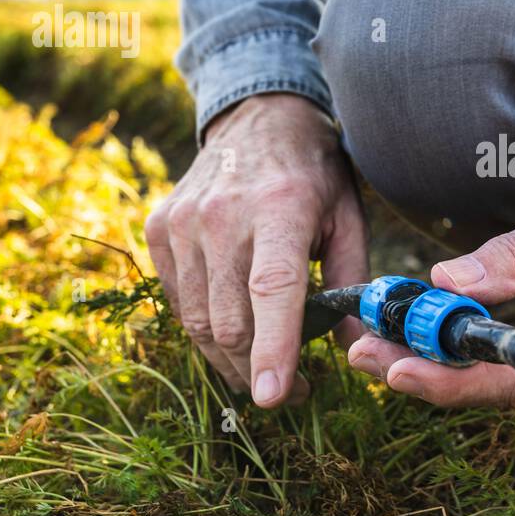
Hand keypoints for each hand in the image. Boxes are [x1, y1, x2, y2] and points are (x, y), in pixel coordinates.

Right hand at [145, 94, 367, 406]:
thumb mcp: (349, 217)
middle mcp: (223, 216)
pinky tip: (234, 330)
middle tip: (292, 392)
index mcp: (280, 209)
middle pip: (229, 321)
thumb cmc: (313, 174)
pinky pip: (180, 300)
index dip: (272, 348)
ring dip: (230, 361)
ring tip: (262, 373)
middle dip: (258, 371)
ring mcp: (183, 223)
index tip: (274, 397)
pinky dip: (205, 327)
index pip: (271, 290)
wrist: (257, 118)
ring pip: (199, 321)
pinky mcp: (159, 229)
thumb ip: (353, 281)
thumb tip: (354, 347)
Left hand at [347, 150, 514, 407]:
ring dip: (441, 364)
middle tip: (367, 355)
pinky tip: (422, 334)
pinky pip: (514, 357)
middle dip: (433, 377)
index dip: (461, 379)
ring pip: (505, 377)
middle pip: (507, 387)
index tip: (404, 369)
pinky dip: (465, 346)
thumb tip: (447, 283)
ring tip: (376, 344)